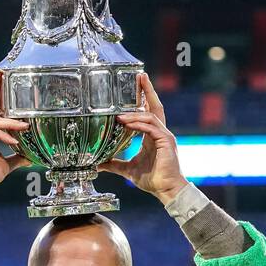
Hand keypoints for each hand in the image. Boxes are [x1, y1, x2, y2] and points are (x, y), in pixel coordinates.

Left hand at [96, 73, 189, 204]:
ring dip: (134, 113)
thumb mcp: (127, 169)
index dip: (143, 98)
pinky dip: (138, 125)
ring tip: (119, 113)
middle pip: (154, 106)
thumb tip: (99, 164)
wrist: (166, 190)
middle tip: (139, 76)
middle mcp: (160, 132)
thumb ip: (115, 164)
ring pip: (150, 116)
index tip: (135, 86)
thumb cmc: (152, 179)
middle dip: (147, 90)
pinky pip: (151, 128)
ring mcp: (164, 135)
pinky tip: (127, 123)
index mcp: (153, 136)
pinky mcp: (166, 141)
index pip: (148, 112)